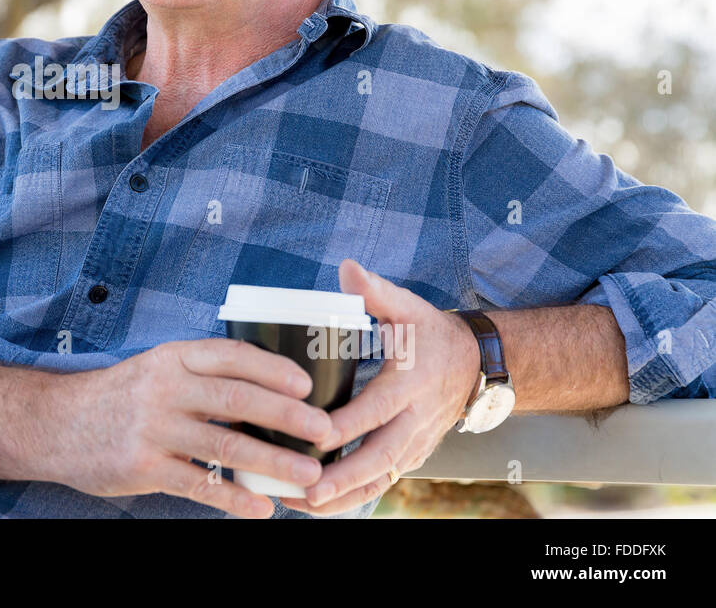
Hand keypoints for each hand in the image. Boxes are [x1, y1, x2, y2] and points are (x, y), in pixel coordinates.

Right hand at [50, 338, 334, 518]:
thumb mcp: (155, 368)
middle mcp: (164, 388)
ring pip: (225, 444)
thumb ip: (200, 375)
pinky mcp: (144, 466)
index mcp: (172, 358)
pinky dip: (234, 498)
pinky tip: (261, 508)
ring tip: (309, 476)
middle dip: (288, 416)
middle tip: (326, 431)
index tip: (307, 385)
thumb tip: (266, 387)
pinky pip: (199, 484)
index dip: (273, 369)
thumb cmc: (118, 396)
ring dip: (274, 462)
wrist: (54, 423)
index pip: (231, 356)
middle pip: (237, 398)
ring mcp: (153, 428)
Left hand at [278, 259, 480, 516]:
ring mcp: (414, 444)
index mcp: (410, 384)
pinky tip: (317, 506)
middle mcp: (415, 420)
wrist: (473, 364)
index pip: (376, 408)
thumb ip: (376, 291)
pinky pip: (381, 483)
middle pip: (380, 455)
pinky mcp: (408, 456)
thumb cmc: (429, 332)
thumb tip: (347, 268)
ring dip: (344, 497)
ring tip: (302, 505)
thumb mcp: (406, 306)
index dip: (347, 423)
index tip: (314, 434)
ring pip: (380, 478)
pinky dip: (353, 499)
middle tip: (308, 490)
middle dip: (344, 476)